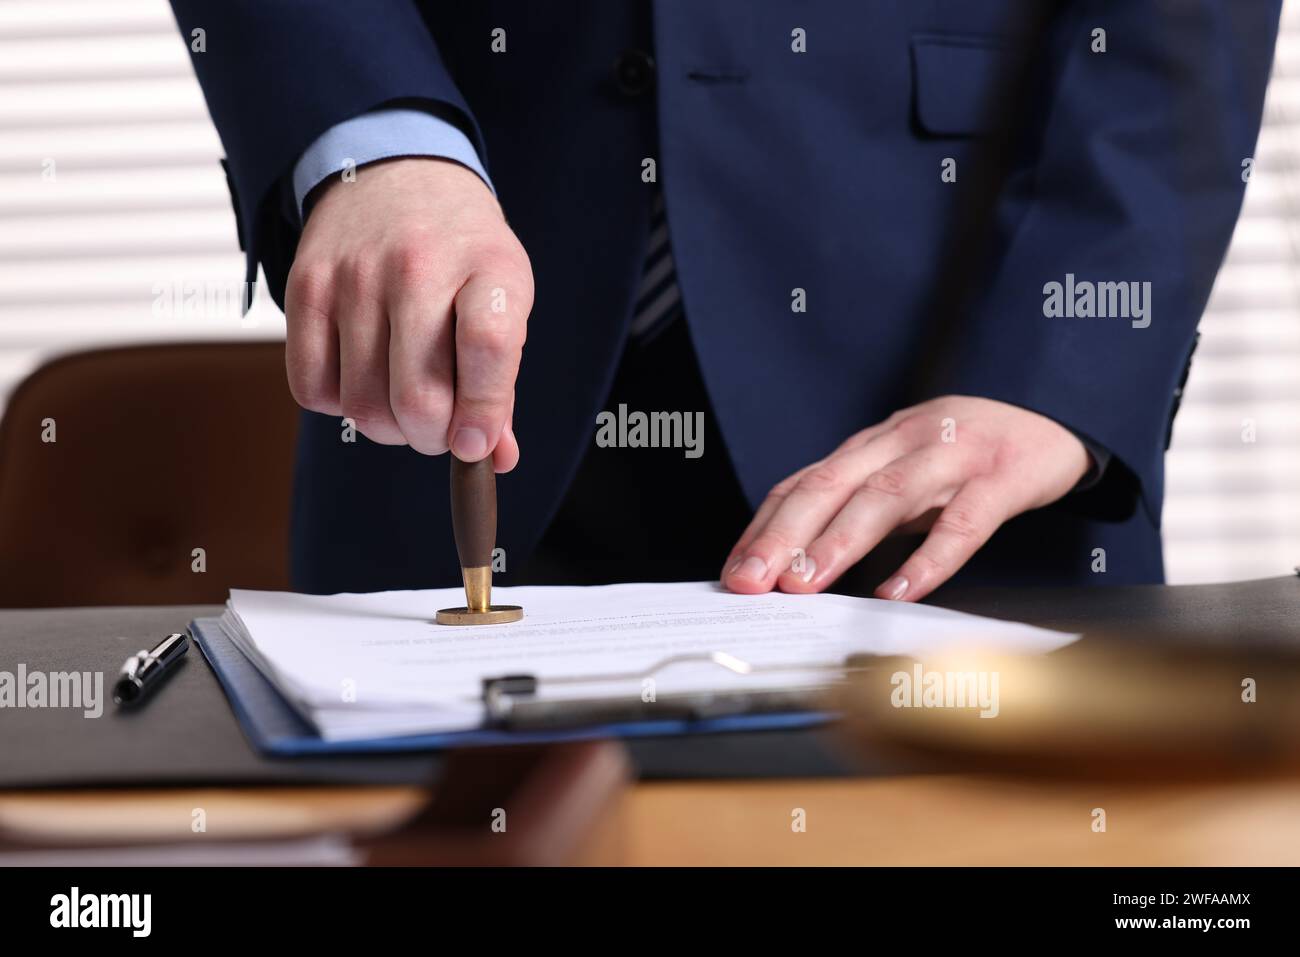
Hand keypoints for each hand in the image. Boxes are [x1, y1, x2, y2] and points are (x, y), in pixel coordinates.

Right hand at [284, 157, 532, 469]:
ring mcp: (355, 275)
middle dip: (431, 437)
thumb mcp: (502, 296)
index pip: (487, 348)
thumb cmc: (459, 251)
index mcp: (486, 268)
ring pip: (363, 405)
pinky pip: (311, 388)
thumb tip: (494, 457)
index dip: (482, 412)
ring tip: (401, 402)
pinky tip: (361, 378)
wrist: (396, 174)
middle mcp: (418, 267)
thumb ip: (500, 381)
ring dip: (386, 427)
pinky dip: (338, 405)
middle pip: (417, 397)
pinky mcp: (305, 287)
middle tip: (438, 427)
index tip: (475, 444)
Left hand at [721, 396, 1090, 600]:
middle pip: (830, 485)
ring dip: (839, 541)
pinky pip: (963, 521)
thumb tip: (796, 559)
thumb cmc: (966, 453)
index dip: (764, 527)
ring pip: (886, 497)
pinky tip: (900, 592)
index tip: (734, 572)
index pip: (803, 483)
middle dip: (783, 535)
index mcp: (871, 445)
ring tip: (805, 584)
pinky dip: (929, 558)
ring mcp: (952, 457)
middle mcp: (902, 443)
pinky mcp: (1002, 477)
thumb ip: (856, 506)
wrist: (1053, 419)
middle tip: (751, 582)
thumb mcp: (902, 471)